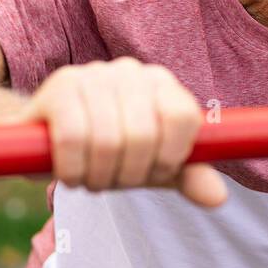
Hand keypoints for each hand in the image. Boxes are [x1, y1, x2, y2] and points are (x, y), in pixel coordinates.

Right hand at [18, 58, 226, 205]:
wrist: (49, 140)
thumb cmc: (112, 151)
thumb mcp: (154, 166)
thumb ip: (188, 176)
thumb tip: (218, 197)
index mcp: (162, 84)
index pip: (182, 118)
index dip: (168, 157)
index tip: (152, 173)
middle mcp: (131, 71)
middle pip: (143, 134)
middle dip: (129, 174)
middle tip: (113, 182)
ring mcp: (94, 74)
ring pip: (108, 139)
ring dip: (99, 177)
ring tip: (91, 180)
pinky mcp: (60, 86)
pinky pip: (73, 138)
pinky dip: (74, 170)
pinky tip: (70, 175)